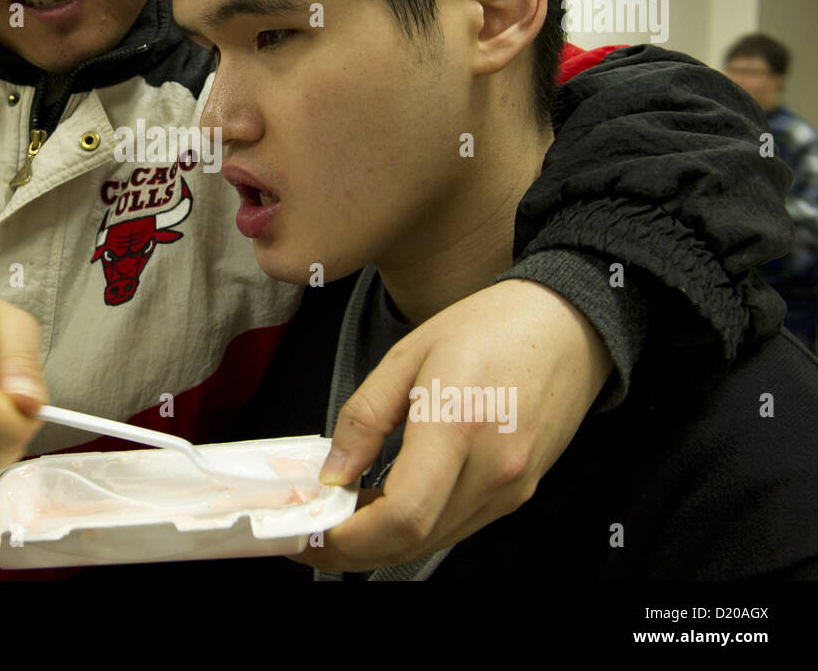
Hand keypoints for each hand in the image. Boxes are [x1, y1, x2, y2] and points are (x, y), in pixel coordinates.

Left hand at [296, 278, 612, 572]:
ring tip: (346, 511)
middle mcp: (493, 468)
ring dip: (382, 541)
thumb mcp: (406, 356)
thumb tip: (333, 474)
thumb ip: (363, 419)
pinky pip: (456, 526)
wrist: (565, 326)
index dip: (349, 539)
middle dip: (353, 548)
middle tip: (311, 531)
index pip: (403, 516)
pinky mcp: (519, 493)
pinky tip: (388, 502)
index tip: (311, 532)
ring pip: (433, 542)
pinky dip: (415, 527)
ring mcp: (512, 487)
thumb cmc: (491, 328)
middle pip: (413, 542)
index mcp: (458, 424)